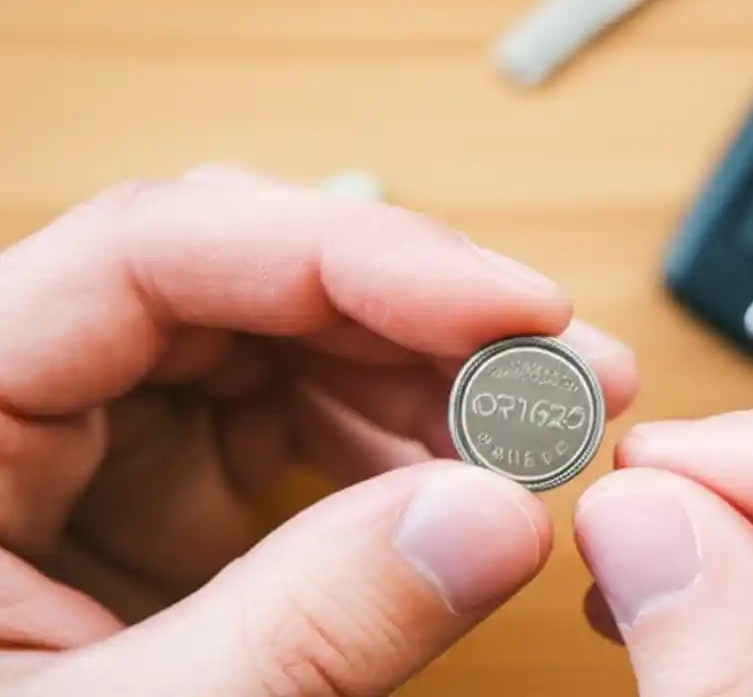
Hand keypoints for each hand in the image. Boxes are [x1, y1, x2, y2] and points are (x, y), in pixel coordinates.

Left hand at [0, 165, 637, 695]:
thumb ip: (299, 633)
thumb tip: (498, 517)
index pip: (153, 253)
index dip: (351, 256)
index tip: (512, 307)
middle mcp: (25, 392)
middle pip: (246, 279)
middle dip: (425, 315)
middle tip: (566, 371)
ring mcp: (102, 438)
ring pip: (291, 340)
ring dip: (431, 376)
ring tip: (537, 435)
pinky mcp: (163, 489)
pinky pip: (300, 419)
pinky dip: (400, 443)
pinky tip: (468, 484)